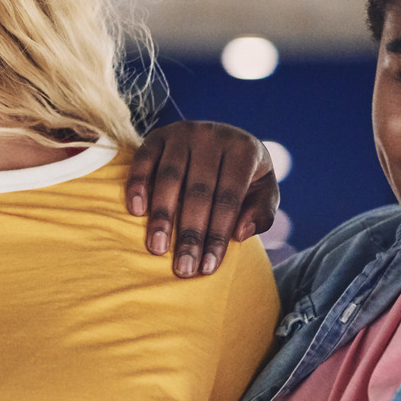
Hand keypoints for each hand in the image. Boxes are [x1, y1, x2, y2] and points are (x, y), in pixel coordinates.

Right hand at [126, 120, 278, 276]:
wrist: (223, 139)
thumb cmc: (245, 176)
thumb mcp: (264, 191)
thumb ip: (261, 213)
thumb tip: (240, 233)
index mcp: (244, 150)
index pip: (229, 198)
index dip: (218, 235)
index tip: (208, 268)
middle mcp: (212, 136)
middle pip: (199, 191)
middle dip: (190, 233)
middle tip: (183, 268)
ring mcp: (182, 132)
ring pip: (169, 177)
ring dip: (162, 215)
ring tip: (157, 248)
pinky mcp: (157, 135)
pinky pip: (143, 160)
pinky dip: (137, 185)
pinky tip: (137, 212)